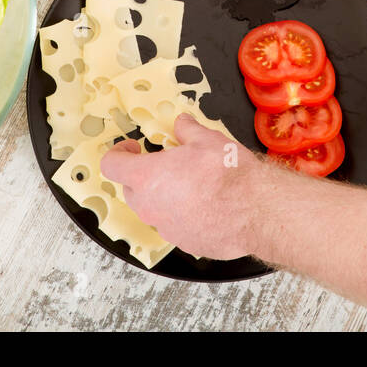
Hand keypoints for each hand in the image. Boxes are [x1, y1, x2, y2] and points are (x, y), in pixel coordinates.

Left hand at [99, 114, 270, 259]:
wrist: (255, 211)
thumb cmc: (228, 175)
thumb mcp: (206, 139)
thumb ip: (187, 130)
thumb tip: (183, 124)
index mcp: (146, 177)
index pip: (111, 165)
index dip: (119, 153)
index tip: (132, 148)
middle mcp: (150, 206)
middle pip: (130, 189)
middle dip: (143, 175)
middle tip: (165, 163)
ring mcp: (166, 227)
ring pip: (153, 209)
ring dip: (163, 196)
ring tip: (190, 184)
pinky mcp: (184, 242)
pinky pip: (175, 225)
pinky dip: (183, 215)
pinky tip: (205, 205)